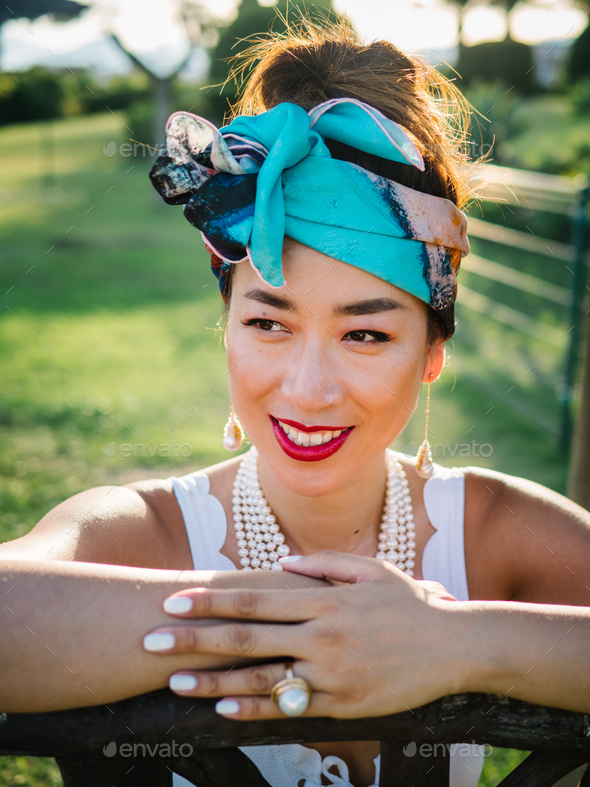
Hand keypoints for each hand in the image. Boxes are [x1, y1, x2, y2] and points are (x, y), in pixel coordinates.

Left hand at [143, 552, 465, 719]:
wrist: (455, 647)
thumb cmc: (410, 604)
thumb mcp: (370, 570)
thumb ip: (323, 565)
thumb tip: (280, 564)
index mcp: (324, 600)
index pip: (255, 598)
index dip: (211, 600)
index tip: (174, 601)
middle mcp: (322, 635)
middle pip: (248, 637)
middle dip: (195, 639)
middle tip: (152, 640)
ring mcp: (332, 673)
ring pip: (262, 678)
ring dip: (214, 681)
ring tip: (175, 682)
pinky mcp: (344, 704)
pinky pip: (291, 707)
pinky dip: (255, 708)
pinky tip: (223, 709)